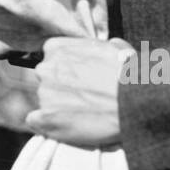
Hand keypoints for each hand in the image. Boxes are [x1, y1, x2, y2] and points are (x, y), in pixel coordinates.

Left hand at [3, 37, 130, 148]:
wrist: (134, 102)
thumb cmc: (128, 74)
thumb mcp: (116, 48)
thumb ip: (101, 45)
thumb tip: (109, 44)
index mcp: (56, 48)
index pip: (50, 57)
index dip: (66, 69)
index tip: (79, 78)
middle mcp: (45, 68)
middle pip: (46, 78)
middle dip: (61, 86)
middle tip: (83, 97)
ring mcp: (44, 94)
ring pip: (44, 100)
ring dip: (58, 106)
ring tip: (83, 113)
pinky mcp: (46, 119)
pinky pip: (34, 121)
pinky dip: (45, 124)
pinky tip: (62, 125)